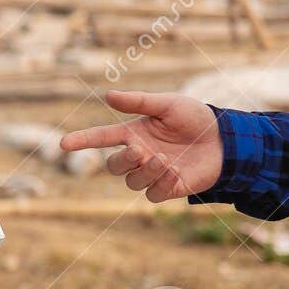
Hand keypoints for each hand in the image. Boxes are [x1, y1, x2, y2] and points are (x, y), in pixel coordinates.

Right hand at [59, 90, 223, 202]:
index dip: (81, 140)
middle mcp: (139, 154)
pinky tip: (176, 172)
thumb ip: (138, 102)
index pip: (101, 138)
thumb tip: (108, 95)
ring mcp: (152, 173)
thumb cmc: (195, 119)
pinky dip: (162, 184)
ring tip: (165, 160)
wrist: (225, 141)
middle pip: (113, 166)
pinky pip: (152, 194)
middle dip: (123, 160)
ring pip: (132, 181)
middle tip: (140, 151)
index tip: (62, 143)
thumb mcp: (168, 104)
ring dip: (146, 171)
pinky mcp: (167, 188)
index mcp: (134, 133)